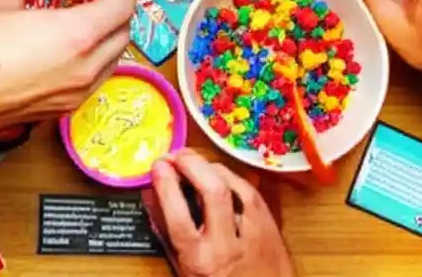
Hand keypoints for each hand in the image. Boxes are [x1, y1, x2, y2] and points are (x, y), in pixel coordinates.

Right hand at [0, 0, 135, 137]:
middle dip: (118, 11)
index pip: (124, 5)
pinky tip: (70, 50)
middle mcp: (87, 66)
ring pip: (115, 59)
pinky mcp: (66, 108)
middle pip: (125, 33)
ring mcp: (79, 91)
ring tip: (85, 22)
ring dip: (109, 38)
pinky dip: (96, 61)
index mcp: (77, 34)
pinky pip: (97, 79)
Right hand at [142, 150, 293, 276]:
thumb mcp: (183, 268)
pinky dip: (231, 177)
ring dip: (212, 166)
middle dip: (193, 164)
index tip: (158, 166)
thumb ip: (165, 231)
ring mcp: (253, 233)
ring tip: (195, 162)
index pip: (179, 215)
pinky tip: (218, 174)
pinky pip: (251, 190)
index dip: (166, 185)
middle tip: (177, 155)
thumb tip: (150, 194)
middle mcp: (228, 245)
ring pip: (236, 186)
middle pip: (214, 191)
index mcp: (201, 260)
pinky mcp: (270, 225)